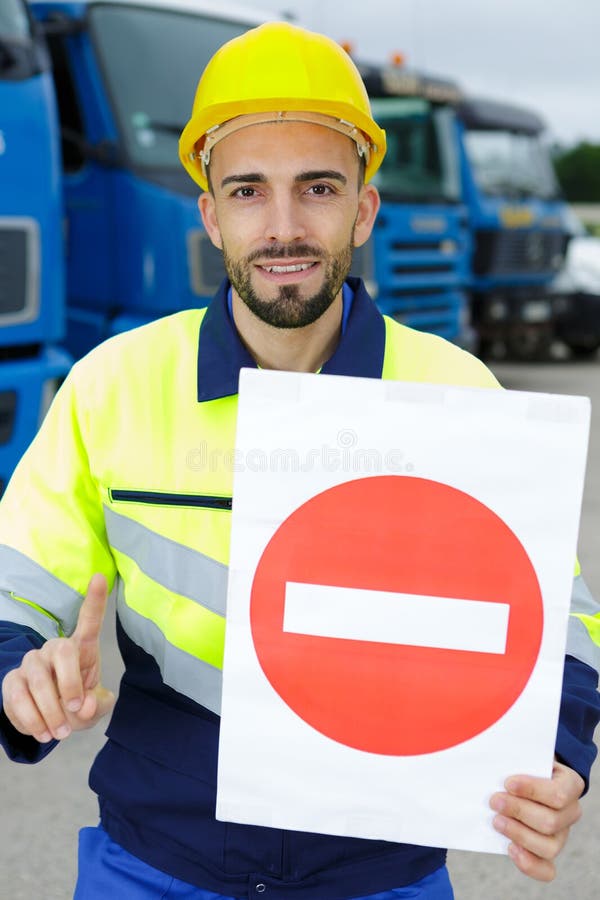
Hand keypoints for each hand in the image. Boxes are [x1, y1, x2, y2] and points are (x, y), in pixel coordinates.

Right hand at [1, 573, 114, 742]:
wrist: (51, 722)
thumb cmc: (78, 706)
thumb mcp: (96, 707)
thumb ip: (99, 705)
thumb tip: (85, 704)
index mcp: (82, 648)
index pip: (89, 620)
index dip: (95, 600)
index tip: (99, 577)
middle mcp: (55, 649)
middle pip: (61, 651)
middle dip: (69, 684)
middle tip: (76, 711)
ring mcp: (31, 663)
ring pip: (36, 680)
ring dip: (49, 711)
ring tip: (59, 733)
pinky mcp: (11, 681)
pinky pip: (16, 698)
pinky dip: (31, 720)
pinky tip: (42, 732)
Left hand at [490, 760, 584, 880]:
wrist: (527, 777)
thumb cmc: (524, 764)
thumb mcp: (525, 754)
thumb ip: (516, 756)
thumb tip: (492, 764)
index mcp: (570, 784)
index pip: (558, 794)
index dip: (533, 790)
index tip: (507, 782)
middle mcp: (571, 812)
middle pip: (550, 822)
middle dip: (518, 811)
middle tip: (494, 801)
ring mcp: (562, 834)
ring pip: (548, 846)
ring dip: (518, 834)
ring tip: (496, 821)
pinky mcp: (548, 851)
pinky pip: (547, 869)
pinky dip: (529, 864)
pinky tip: (510, 848)